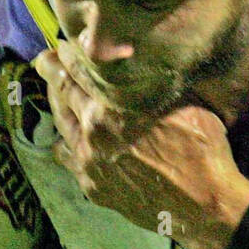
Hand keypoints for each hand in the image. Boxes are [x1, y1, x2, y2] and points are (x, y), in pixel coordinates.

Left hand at [35, 44, 248, 248]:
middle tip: (45, 60)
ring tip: (56, 94)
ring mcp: (88, 160)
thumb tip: (141, 60)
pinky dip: (65, 142)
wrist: (203, 205)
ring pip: (61, 125)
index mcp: (114, 103)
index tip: (64, 44)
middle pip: (62, 93)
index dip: (69, 53)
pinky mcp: (91, 185)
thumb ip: (153, 82)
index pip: (80, 69)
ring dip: (56, 105)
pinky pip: (68, 158)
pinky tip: (68, 138)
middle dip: (52, 72)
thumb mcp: (185, 101)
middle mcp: (92, 129)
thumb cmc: (202, 148)